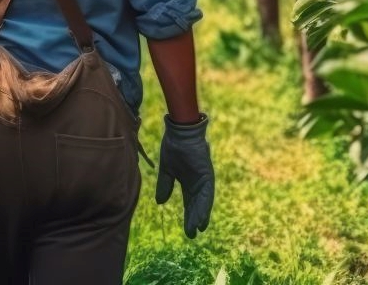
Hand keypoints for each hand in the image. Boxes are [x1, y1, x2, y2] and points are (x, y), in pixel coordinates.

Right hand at [155, 113, 213, 237]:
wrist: (179, 132)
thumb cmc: (173, 146)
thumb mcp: (167, 170)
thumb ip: (165, 185)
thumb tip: (160, 202)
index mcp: (188, 180)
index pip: (190, 202)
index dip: (189, 215)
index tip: (189, 230)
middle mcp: (198, 181)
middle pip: (197, 204)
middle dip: (194, 219)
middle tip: (192, 234)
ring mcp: (204, 178)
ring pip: (204, 201)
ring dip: (200, 215)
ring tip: (197, 228)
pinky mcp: (208, 175)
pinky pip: (207, 194)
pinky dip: (204, 206)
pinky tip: (201, 216)